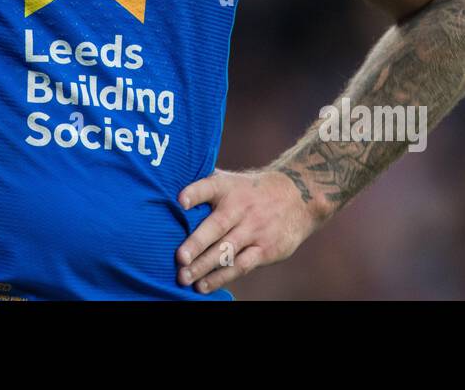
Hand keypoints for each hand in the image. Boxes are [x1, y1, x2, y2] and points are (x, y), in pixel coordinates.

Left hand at [175, 168, 321, 294]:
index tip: (180, 201)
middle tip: (179, 259)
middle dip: (197, 243)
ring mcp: (254, 229)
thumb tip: (166, 186)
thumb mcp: (231, 180)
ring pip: (227, 250)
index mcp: (228, 187)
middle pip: (217, 225)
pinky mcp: (266, 249)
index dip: (194, 193)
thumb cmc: (251, 191)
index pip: (209, 187)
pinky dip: (222, 277)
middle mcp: (241, 208)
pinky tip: (205, 285)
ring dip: (205, 266)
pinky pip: (242, 265)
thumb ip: (204, 185)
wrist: (298, 196)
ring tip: (185, 278)